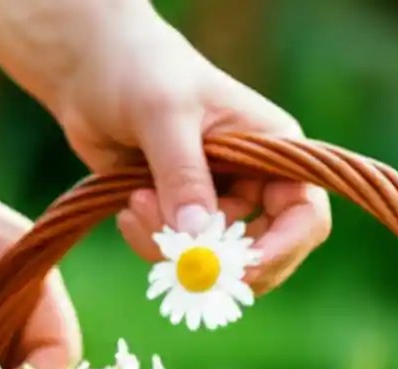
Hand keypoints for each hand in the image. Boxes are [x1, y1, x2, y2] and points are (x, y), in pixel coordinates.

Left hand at [0, 0, 331, 292]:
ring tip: (134, 203)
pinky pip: (179, 255)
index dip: (284, 248)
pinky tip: (127, 208)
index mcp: (274, 150)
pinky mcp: (183, 216)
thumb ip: (183, 173)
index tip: (240, 268)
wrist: (91, 71)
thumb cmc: (140, 72)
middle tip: (179, 257)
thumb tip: (199, 235)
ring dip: (171, 245)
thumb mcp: (163, 114)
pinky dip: (152, 243)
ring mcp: (219, 202)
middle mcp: (257, 182)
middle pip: (266, 252)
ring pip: (214, 259)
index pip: (305, 214)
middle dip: (219, 258)